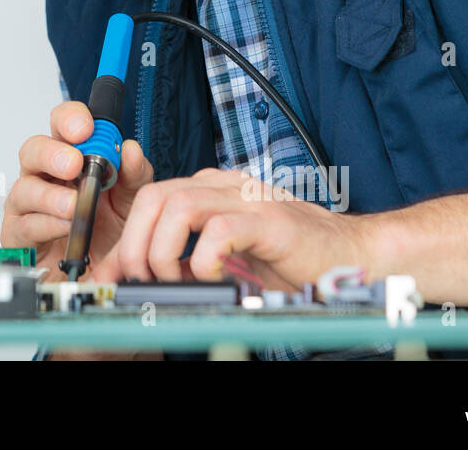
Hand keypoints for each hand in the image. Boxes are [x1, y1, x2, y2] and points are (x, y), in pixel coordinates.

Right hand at [1, 100, 152, 280]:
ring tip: (74, 206)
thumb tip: (130, 150)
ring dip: (51, 196)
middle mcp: (47, 176)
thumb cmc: (110, 235)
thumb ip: (134, 175)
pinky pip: (24, 225)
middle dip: (53, 153)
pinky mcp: (20, 234)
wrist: (103, 278)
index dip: (70, 119)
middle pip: (34, 149)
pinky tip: (65, 226)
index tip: (85, 127)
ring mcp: (30, 204)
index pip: (63, 125)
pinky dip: (46, 224)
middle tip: (73, 164)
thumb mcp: (132, 201)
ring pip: (25, 187)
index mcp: (72, 158)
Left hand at [93, 168, 373, 290]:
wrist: (350, 256)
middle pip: (155, 196)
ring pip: (178, 206)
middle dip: (136, 243)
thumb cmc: (289, 260)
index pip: (149, 198)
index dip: (126, 237)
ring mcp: (248, 199)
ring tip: (173, 281)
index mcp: (210, 190)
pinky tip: (212, 278)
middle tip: (141, 280)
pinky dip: (203, 260)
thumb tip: (138, 279)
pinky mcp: (270, 220)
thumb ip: (184, 262)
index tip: (116, 274)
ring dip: (163, 251)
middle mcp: (225, 186)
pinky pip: (218, 230)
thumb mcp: (223, 260)